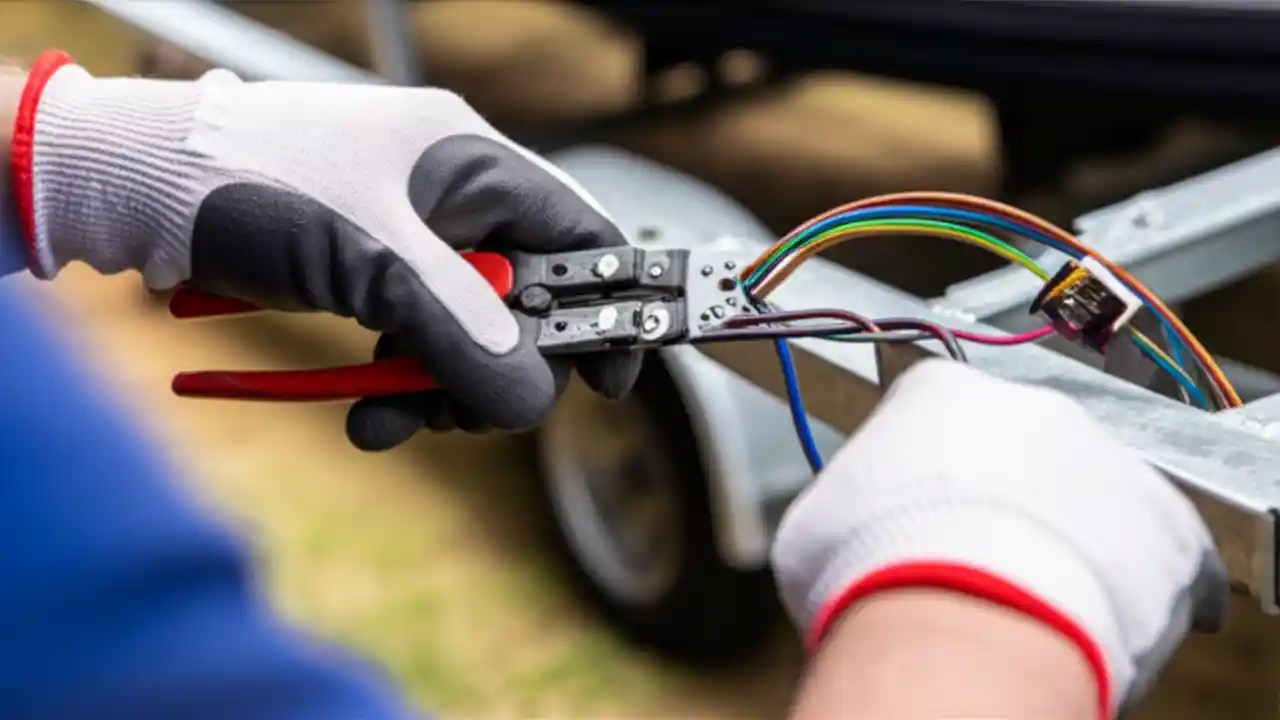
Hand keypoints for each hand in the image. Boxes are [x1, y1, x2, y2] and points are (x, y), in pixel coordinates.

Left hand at [10, 51, 639, 447]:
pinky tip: (367, 419)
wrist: (137, 186)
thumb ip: (465, 333)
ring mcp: (406, 236)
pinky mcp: (364, 271)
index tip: (610, 380)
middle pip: (525, 301)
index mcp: (473, 164)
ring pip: (466, 331)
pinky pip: (410, 338)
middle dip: (501, 368)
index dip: (606, 308)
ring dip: (440, 388)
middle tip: (474, 411)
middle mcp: (450, 197)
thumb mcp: (375, 264)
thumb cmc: (256, 185)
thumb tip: (533, 401)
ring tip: (394, 420)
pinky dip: (396, 383)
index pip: (579, 238)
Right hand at [772, 360, 1226, 716]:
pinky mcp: (1168, 517)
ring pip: (1087, 489)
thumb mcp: (815, 523)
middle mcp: (1030, 403)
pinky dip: (1122, 574)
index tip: (914, 500)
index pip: (932, 408)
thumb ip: (844, 500)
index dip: (922, 461)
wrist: (962, 622)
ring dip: (1062, 529)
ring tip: (1028, 589)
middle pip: (1017, 442)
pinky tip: (1083, 609)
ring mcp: (1108, 453)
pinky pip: (1151, 543)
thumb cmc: (875, 573)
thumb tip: (844, 521)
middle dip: (999, 491)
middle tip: (971, 549)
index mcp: (938, 390)